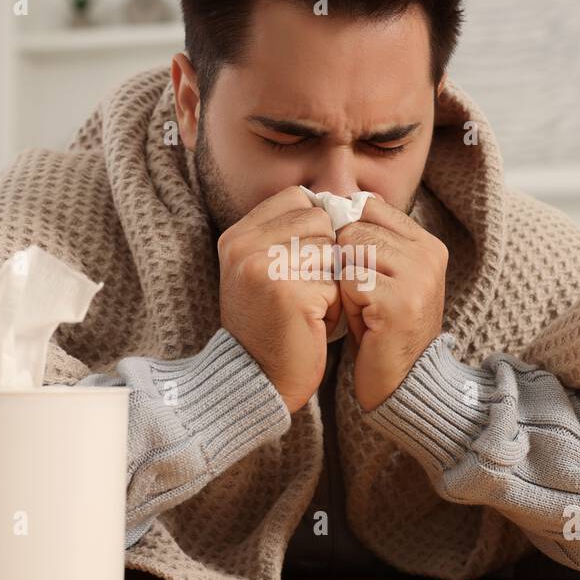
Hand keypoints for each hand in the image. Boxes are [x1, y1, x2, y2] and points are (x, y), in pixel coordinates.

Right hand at [217, 186, 341, 412]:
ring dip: (333, 280)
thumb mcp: (266, 270)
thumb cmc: (271, 326)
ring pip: (331, 248)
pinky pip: (336, 281)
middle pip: (319, 219)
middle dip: (327, 255)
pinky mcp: (286, 290)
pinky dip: (335, 306)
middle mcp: (244, 245)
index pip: (297, 198)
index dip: (316, 228)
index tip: (308, 262)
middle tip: (308, 291)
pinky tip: (313, 324)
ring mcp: (263, 265)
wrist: (257, 382)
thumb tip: (342, 200)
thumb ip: (289, 234)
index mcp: (238, 234)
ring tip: (310, 308)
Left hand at [335, 193, 447, 410]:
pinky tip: (364, 322)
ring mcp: (418, 277)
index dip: (347, 234)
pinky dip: (347, 302)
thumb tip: (329, 200)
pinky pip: (350, 279)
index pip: (369, 206)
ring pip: (350, 249)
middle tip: (361, 297)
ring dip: (345, 282)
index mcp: (426, 244)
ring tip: (363, 308)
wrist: (402, 384)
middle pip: (355, 227)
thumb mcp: (381, 276)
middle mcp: (428, 255)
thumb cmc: (380, 328)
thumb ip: (367, 239)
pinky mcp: (400, 301)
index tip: (354, 267)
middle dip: (344, 262)